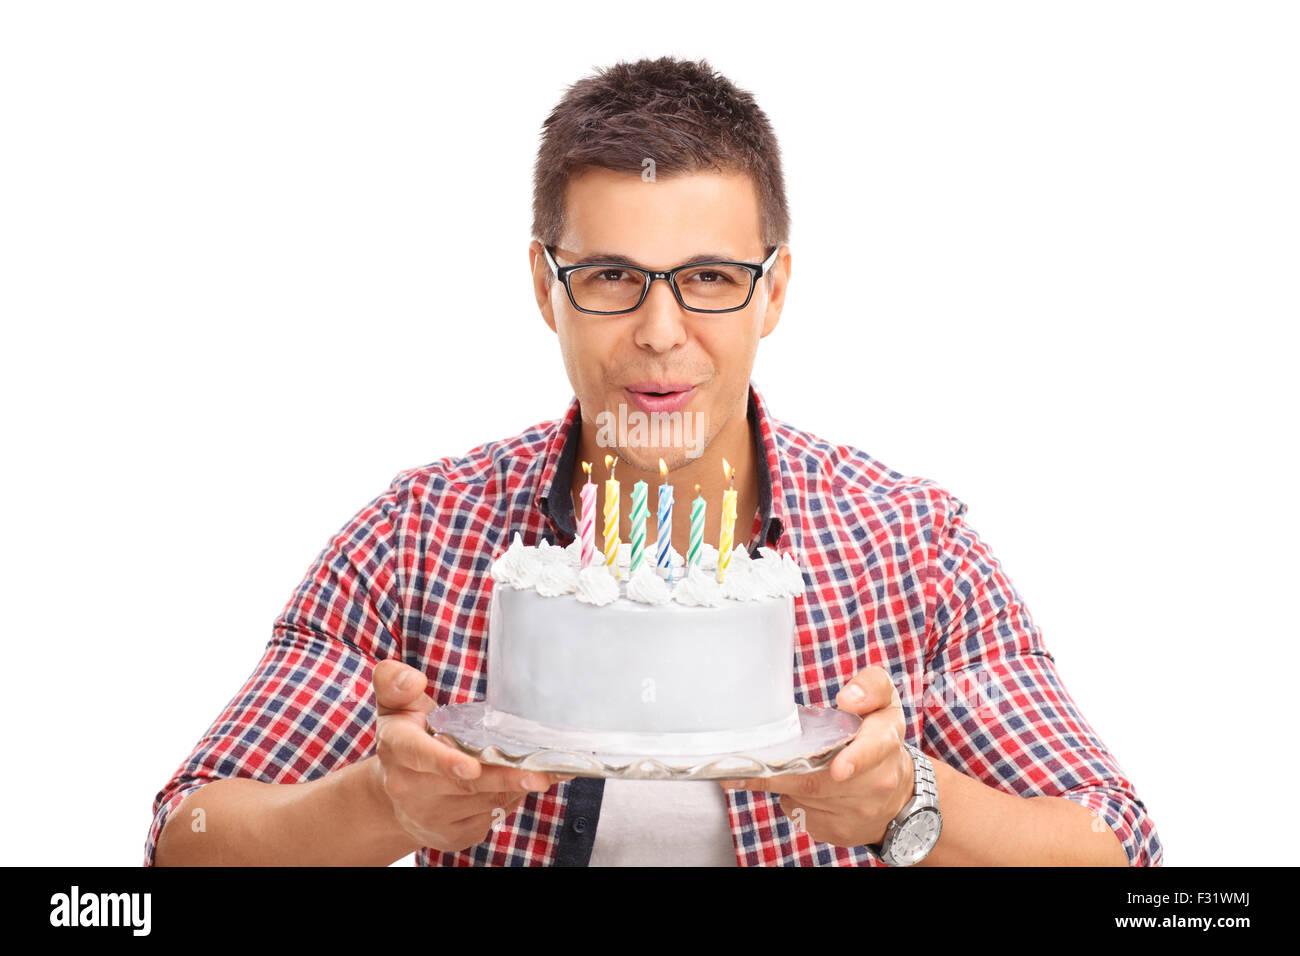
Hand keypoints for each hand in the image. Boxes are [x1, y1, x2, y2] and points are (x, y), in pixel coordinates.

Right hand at [370, 659, 573, 852]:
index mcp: (398, 748)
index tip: (471, 766)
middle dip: (504, 778)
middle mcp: (409, 788)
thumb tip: (412, 678)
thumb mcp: (395, 705)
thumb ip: (396, 683)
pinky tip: (519, 783)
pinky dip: (511, 799)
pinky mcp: (452, 834)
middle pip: (464, 784)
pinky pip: (491, 817)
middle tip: (541, 774)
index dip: (446, 761)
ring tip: (540, 769)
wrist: (396, 795)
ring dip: (514, 786)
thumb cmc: (406, 737)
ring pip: (483, 801)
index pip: (419, 754)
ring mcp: (430, 816)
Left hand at [717, 666, 912, 847]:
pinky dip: (790, 798)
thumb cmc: (879, 739)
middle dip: (781, 772)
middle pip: (819, 781)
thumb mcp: (884, 703)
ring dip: (783, 781)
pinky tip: (797, 787)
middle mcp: (876, 783)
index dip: (856, 758)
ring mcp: (858, 813)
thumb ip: (870, 686)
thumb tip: (848, 698)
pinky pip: (800, 813)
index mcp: (885, 742)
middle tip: (750, 762)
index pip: (874, 748)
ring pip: (803, 797)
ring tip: (780, 765)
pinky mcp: (839, 832)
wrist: (897, 797)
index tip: (839, 768)